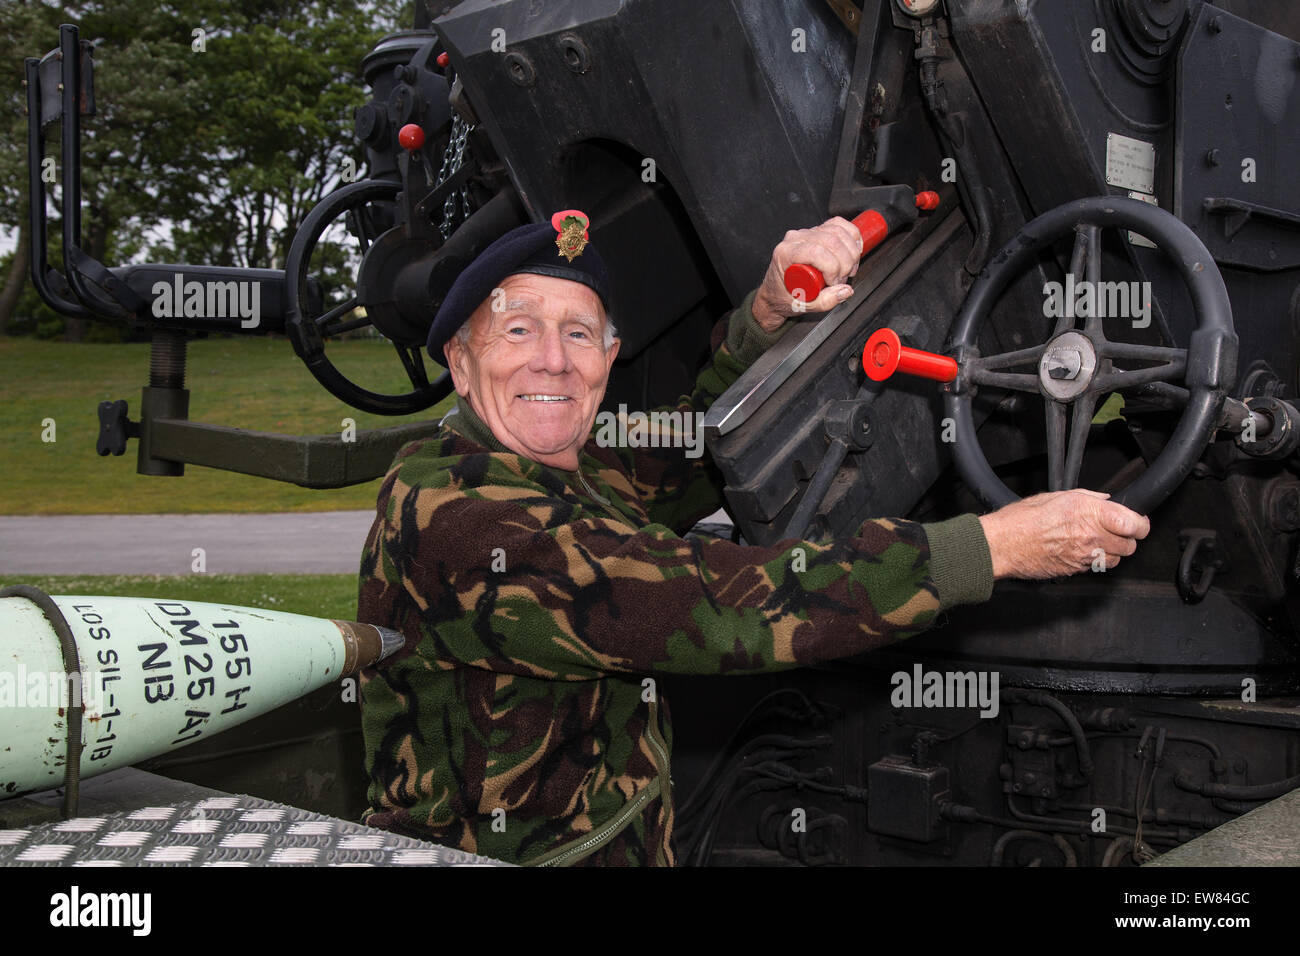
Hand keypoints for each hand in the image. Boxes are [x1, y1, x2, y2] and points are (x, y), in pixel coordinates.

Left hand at [752, 217, 862, 331]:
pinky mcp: (816, 231)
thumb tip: (845, 290)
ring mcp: (806, 233)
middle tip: (842, 280)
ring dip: (851, 253)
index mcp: (786, 254)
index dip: (832, 267)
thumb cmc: (784, 296)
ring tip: (847, 270)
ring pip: (838, 232)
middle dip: (845, 263)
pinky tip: (853, 251)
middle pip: (831, 241)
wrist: (776, 292)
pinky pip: (838, 225)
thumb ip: (825, 302)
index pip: (816, 251)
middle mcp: (794, 239)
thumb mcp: (802, 306)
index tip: (834, 282)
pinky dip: (851, 236)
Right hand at [977, 489, 1150, 579]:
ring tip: (1097, 541)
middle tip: (1116, 530)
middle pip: (1130, 545)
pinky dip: (1095, 560)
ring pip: (1117, 559)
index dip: (1140, 524)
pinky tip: (1080, 549)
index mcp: (1089, 513)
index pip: (1135, 524)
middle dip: (1127, 538)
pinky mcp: (1076, 570)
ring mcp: (1084, 557)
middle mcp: (1091, 536)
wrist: (1003, 544)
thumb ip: (1088, 498)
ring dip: (1112, 551)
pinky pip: (1097, 567)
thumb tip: (1106, 501)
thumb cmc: (1022, 519)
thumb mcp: (1057, 496)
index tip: (1138, 522)